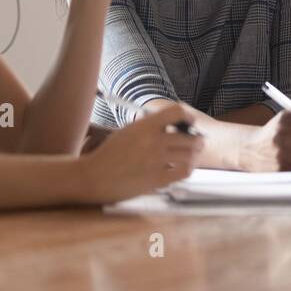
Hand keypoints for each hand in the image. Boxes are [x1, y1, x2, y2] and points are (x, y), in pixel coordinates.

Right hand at [79, 103, 203, 203]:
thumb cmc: (109, 154)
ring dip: (193, 156)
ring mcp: (156, 160)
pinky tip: (179, 170)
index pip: (177, 111)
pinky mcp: (156, 179)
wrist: (93, 176)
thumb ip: (149, 126)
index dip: (188, 117)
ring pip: (190, 156)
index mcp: (145, 125)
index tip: (189, 123)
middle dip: (197, 141)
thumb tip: (172, 122)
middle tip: (197, 144)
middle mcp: (153, 141)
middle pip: (191, 137)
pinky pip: (183, 172)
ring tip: (189, 157)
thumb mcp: (128, 131)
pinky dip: (185, 170)